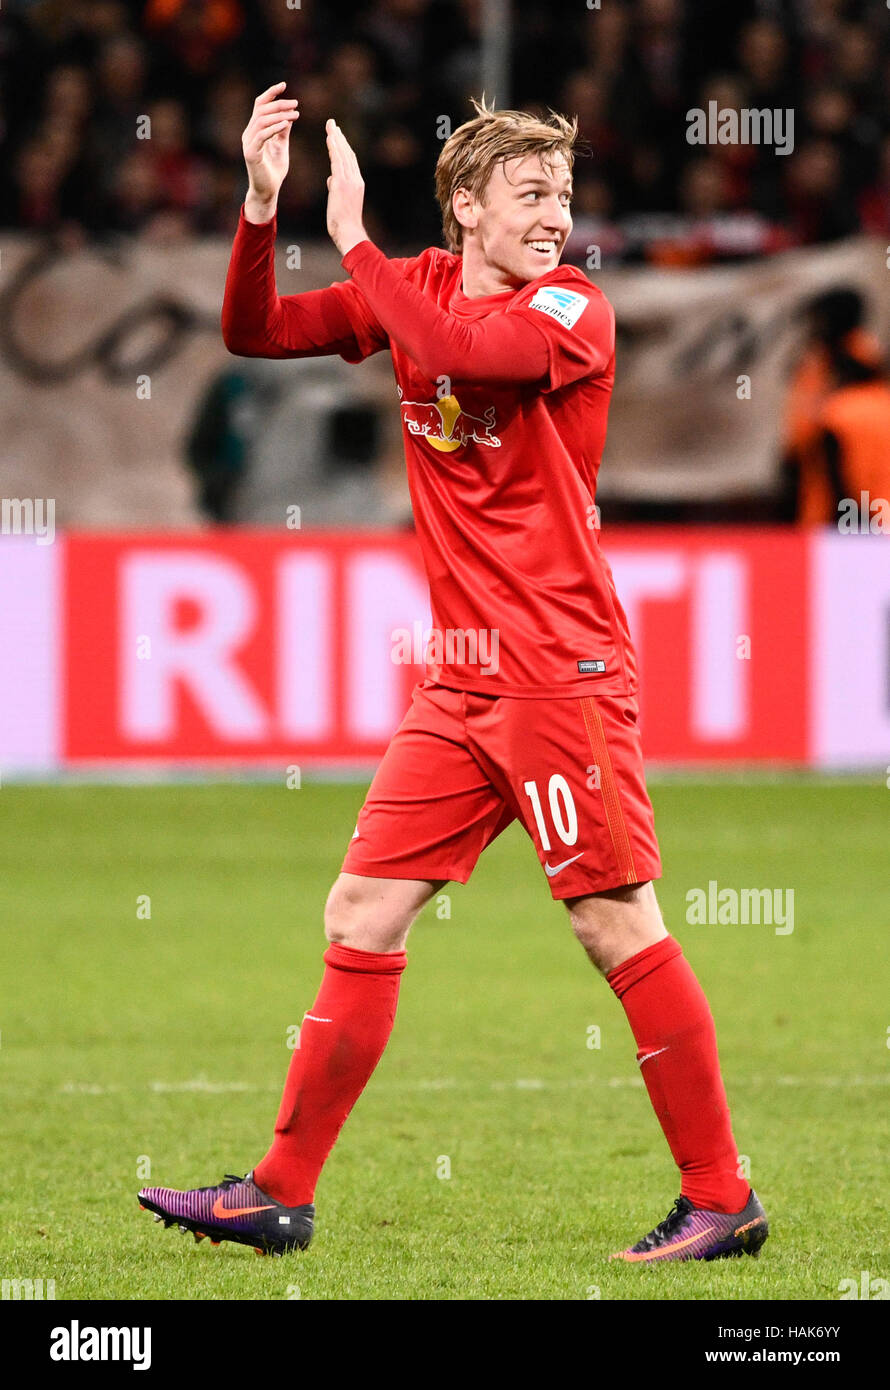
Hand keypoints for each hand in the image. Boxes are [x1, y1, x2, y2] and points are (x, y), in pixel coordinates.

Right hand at [242, 81, 299, 220]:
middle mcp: (249, 133)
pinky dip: (274, 128)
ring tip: (295, 114)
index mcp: (255, 129)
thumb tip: (290, 114)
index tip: (284, 85)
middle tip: (296, 104)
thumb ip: (283, 130)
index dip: (271, 93)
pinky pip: (261, 136)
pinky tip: (286, 125)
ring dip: (279, 115)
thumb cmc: (274, 170)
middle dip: (279, 104)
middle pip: (262, 110)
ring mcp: (248, 143)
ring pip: (261, 121)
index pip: (260, 105)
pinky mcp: (250, 154)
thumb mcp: (282, 145)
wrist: (268, 191)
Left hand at [325, 119, 367, 255]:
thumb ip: (336, 188)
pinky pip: (337, 161)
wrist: (349, 233)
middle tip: (332, 124)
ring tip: (330, 126)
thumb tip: (331, 180)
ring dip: (336, 138)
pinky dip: (334, 148)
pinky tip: (330, 137)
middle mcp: (355, 179)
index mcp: (357, 183)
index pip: (350, 160)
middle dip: (340, 137)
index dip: (343, 147)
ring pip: (343, 154)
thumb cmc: (344, 223)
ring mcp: (350, 181)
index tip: (337, 136)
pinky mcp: (342, 184)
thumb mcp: (339, 202)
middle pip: (348, 153)